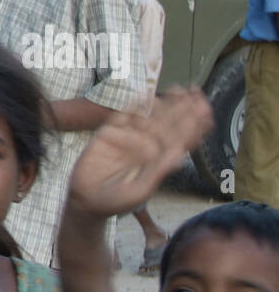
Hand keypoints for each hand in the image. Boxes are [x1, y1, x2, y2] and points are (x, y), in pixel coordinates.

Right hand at [66, 88, 211, 217]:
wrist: (85, 200)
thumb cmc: (115, 201)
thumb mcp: (139, 191)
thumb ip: (158, 173)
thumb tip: (180, 157)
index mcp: (159, 160)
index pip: (181, 139)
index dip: (194, 124)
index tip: (206, 110)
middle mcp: (147, 146)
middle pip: (169, 124)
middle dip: (183, 109)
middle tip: (196, 92)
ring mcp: (129, 138)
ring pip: (150, 117)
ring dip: (165, 104)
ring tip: (178, 90)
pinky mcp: (110, 133)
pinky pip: (124, 116)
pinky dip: (134, 106)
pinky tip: (147, 96)